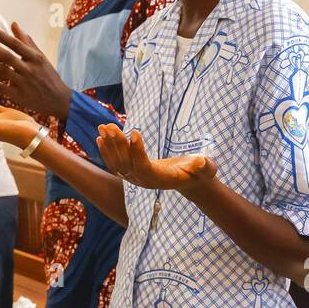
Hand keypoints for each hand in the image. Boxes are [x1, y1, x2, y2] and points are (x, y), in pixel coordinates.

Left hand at [0, 22, 73, 119]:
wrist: (60, 101)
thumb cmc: (49, 77)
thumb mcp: (40, 58)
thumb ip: (26, 41)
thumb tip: (13, 24)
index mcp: (35, 58)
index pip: (16, 44)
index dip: (1, 36)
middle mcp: (29, 69)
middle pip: (6, 56)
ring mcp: (24, 83)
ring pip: (2, 71)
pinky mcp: (19, 96)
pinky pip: (0, 88)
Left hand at [96, 123, 215, 192]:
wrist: (191, 181)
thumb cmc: (200, 172)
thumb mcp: (207, 168)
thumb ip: (204, 166)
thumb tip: (200, 163)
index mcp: (162, 179)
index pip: (144, 167)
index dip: (137, 151)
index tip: (135, 132)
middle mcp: (146, 181)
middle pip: (127, 164)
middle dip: (118, 144)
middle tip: (110, 126)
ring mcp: (137, 179)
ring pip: (118, 163)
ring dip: (109, 145)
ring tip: (103, 127)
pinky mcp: (132, 173)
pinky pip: (115, 164)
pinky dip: (107, 151)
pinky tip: (101, 138)